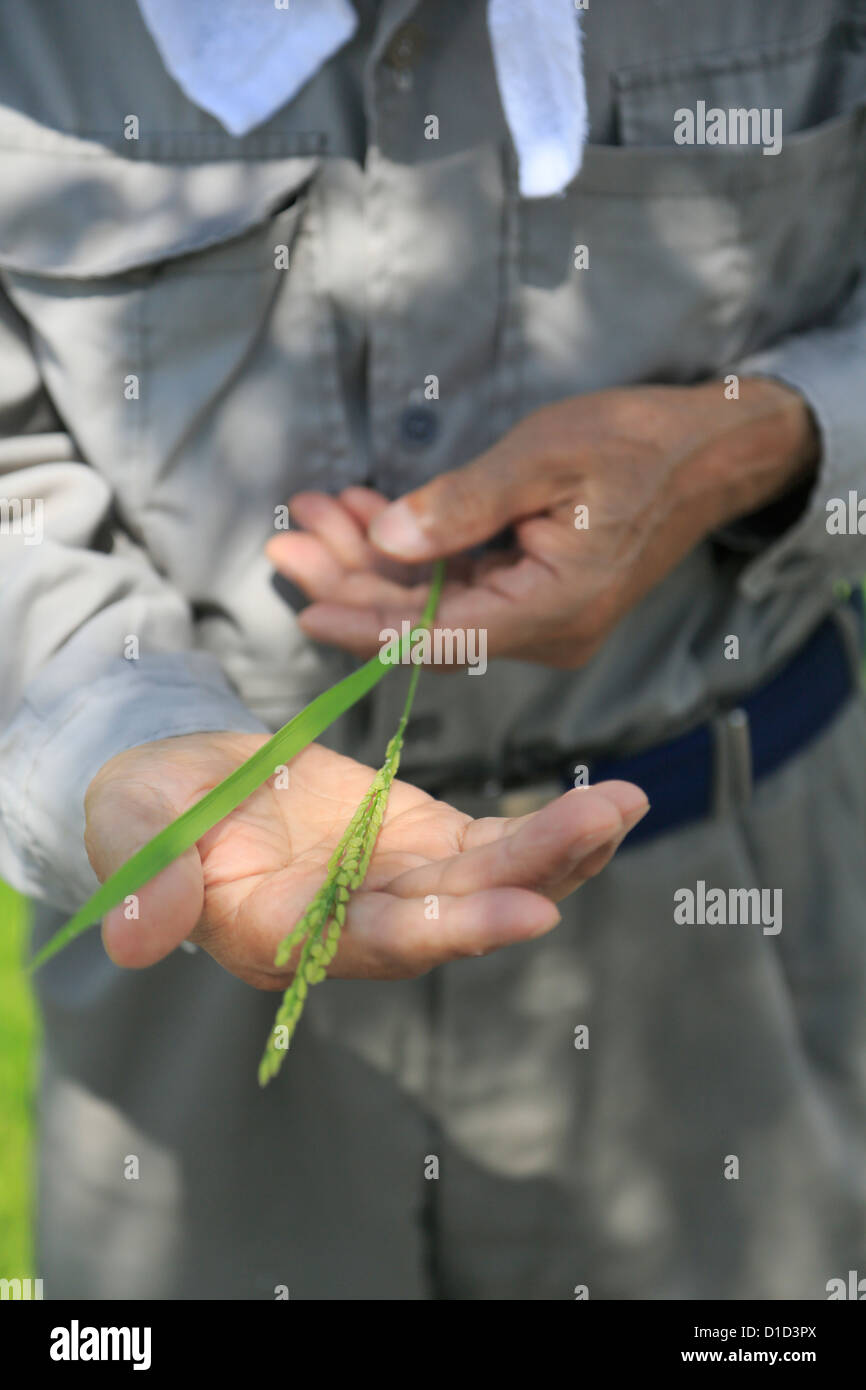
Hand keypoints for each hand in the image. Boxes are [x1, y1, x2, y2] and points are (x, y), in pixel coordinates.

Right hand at [84, 733, 647, 988]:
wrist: (185, 787)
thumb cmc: (148, 809)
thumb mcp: (133, 829)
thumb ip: (145, 876)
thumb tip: (137, 939)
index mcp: (281, 934)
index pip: (371, 939)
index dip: (448, 927)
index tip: (528, 910)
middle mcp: (353, 925)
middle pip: (451, 911)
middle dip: (528, 874)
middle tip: (598, 828)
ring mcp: (395, 885)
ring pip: (486, 877)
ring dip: (558, 850)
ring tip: (621, 805)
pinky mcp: (421, 844)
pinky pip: (494, 843)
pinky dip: (549, 830)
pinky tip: (608, 806)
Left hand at [268, 379, 816, 666]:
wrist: (710, 452)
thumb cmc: (637, 442)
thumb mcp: (546, 456)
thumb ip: (465, 504)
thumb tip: (391, 541)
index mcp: (553, 609)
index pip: (440, 636)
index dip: (366, 626)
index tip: (304, 606)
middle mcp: (545, 630)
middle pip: (427, 623)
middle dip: (354, 581)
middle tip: (287, 542)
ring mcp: (540, 616)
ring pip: (436, 601)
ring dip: (376, 558)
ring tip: (316, 512)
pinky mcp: (536, 593)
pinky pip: (461, 582)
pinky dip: (414, 550)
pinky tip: (368, 512)